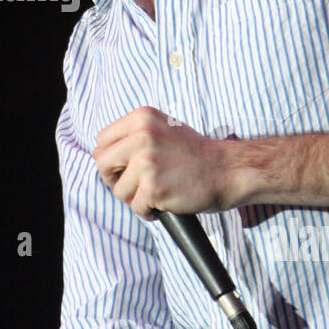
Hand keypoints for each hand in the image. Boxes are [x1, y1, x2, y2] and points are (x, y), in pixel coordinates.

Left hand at [92, 107, 235, 217]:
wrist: (228, 170)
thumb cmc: (195, 154)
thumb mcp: (162, 129)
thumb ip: (133, 137)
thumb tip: (99, 154)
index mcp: (141, 117)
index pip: (101, 140)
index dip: (111, 158)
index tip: (126, 167)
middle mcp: (141, 136)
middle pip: (102, 164)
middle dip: (114, 179)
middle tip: (135, 184)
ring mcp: (147, 162)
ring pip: (118, 190)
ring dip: (135, 198)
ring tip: (157, 192)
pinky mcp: (153, 187)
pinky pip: (136, 207)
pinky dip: (149, 211)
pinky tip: (165, 203)